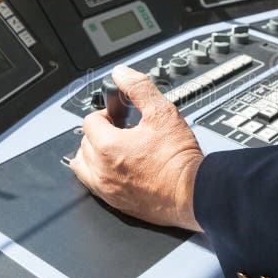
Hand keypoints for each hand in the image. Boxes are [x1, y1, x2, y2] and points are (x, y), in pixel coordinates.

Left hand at [68, 65, 203, 230]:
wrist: (194, 193)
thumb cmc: (179, 158)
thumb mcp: (162, 112)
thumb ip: (138, 88)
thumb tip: (122, 74)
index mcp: (108, 147)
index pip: (90, 121)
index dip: (107, 114)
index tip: (122, 117)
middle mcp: (102, 171)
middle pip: (84, 143)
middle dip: (101, 133)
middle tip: (123, 131)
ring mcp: (107, 191)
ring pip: (83, 167)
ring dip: (94, 154)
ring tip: (117, 149)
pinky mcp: (116, 204)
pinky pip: (94, 186)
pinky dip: (101, 174)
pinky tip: (121, 169)